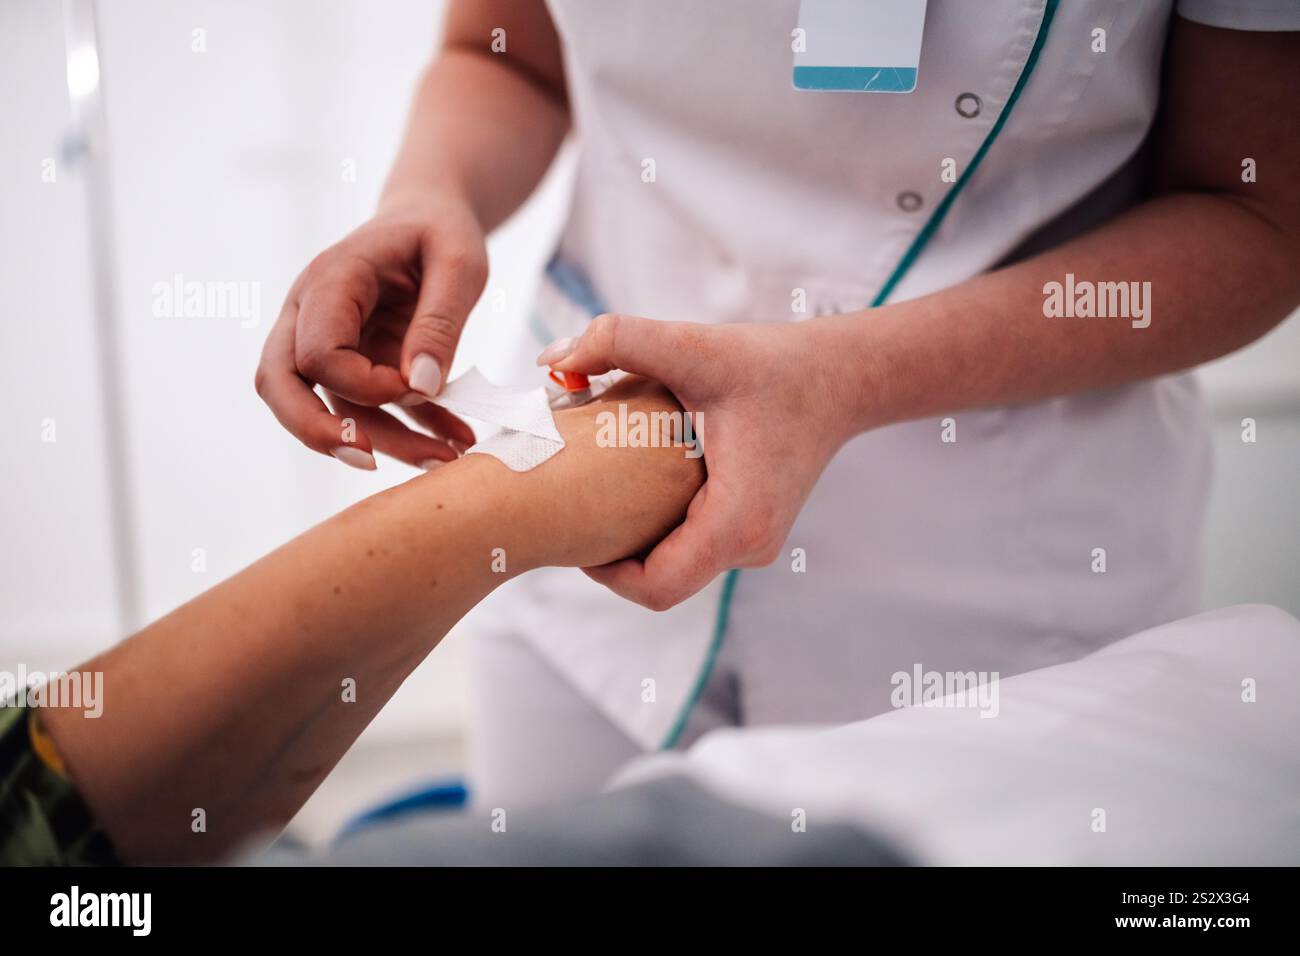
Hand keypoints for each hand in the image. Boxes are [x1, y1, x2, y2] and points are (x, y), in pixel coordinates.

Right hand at [255, 196, 483, 469]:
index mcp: (331, 279)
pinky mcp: (351, 365)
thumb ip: (440, 322)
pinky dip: (408, 432)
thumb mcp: (459, 264)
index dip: (362, 384)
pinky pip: (366, 410)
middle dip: (319, 431)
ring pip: (328, 408)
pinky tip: (453, 440)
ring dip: (385, 443)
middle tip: (370, 462)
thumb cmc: (440, 232)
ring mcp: (325, 342)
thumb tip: (418, 386)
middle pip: (278, 383)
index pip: (315, 352)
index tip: (417, 384)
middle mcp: (311, 312)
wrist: (431, 218)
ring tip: (448, 459)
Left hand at [539, 314, 865, 608]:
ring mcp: (754, 543)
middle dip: (611, 554)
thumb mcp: (694, 345)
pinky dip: (658, 528)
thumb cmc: (772, 363)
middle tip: (572, 506)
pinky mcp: (751, 530)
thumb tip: (551, 358)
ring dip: (635, 540)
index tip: (571, 527)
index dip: (603, 572)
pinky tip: (634, 486)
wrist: (838, 375)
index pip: (655, 587)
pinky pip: (692, 549)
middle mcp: (749, 545)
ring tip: (598, 492)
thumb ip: (620, 340)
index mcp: (736, 520)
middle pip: (661, 583)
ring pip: (676, 569)